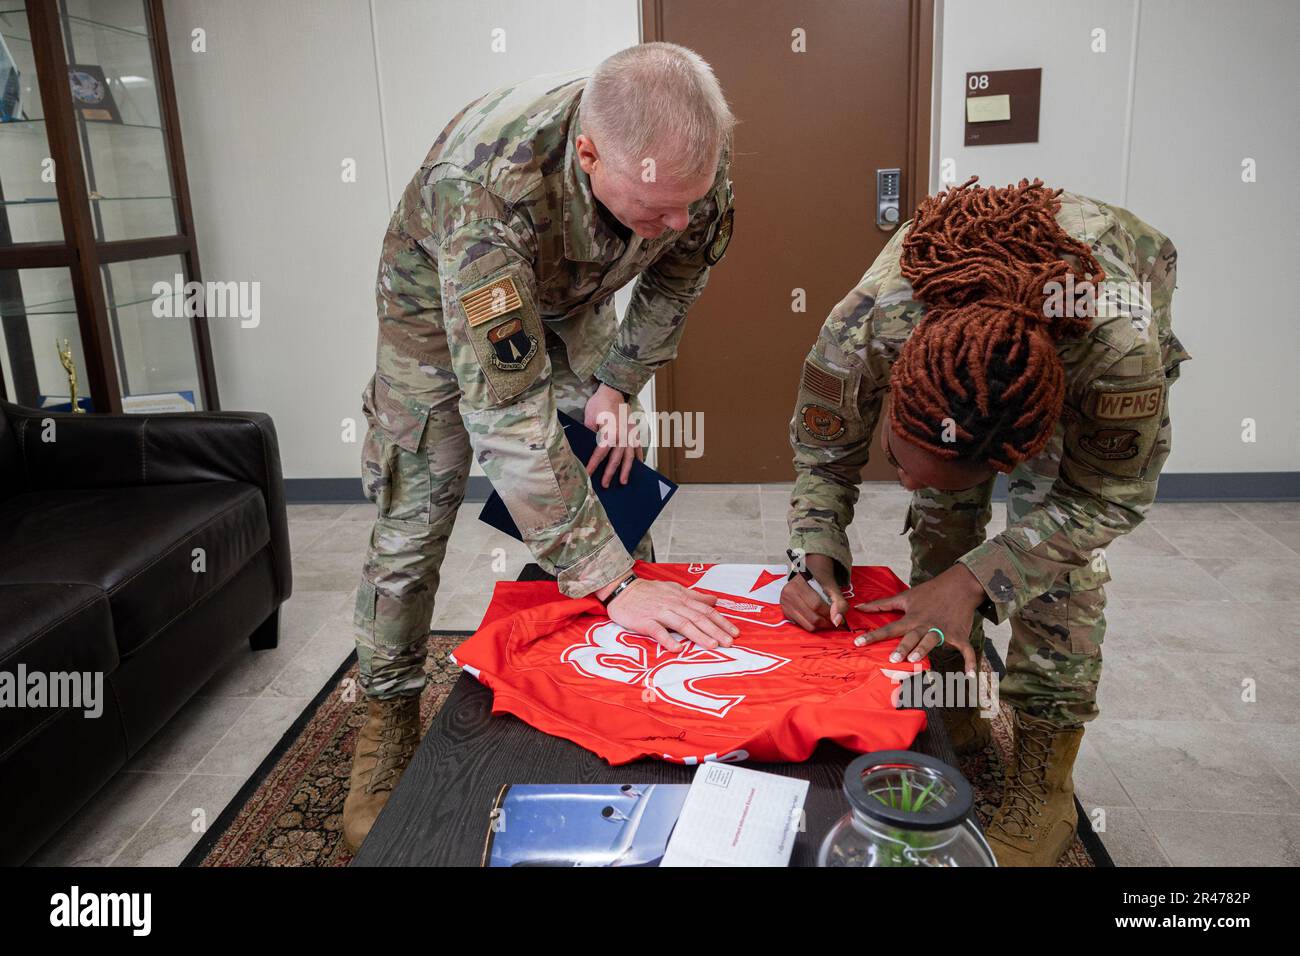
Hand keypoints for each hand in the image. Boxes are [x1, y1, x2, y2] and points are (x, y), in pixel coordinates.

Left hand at [584, 383, 643, 488]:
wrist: (614, 391)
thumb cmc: (599, 403)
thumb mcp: (589, 418)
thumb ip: (590, 434)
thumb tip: (587, 448)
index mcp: (610, 433)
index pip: (600, 454)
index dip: (593, 465)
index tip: (588, 474)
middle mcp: (623, 436)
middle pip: (616, 459)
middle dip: (610, 473)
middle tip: (605, 485)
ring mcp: (630, 434)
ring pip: (630, 456)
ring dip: (626, 470)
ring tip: (623, 482)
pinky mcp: (634, 432)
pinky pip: (638, 448)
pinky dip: (639, 458)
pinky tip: (639, 467)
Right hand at [606, 578, 739, 651]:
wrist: (622, 590)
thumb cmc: (649, 592)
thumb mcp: (674, 589)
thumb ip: (694, 596)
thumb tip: (713, 600)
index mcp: (681, 598)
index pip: (705, 610)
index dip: (721, 621)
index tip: (734, 632)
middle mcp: (673, 604)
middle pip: (698, 618)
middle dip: (715, 630)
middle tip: (729, 642)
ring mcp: (659, 613)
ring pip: (682, 624)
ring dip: (698, 635)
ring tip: (712, 645)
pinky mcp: (645, 621)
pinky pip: (658, 631)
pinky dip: (668, 639)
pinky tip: (678, 649)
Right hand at [780, 553, 849, 630]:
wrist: (810, 571)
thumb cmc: (821, 579)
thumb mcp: (833, 588)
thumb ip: (839, 604)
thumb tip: (838, 622)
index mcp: (798, 584)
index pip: (817, 605)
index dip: (830, 614)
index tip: (840, 618)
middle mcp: (788, 594)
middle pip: (812, 617)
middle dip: (826, 622)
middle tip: (834, 620)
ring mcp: (785, 604)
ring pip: (807, 625)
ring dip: (820, 625)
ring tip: (826, 619)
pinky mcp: (786, 612)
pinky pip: (802, 625)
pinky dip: (812, 624)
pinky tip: (816, 617)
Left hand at [854, 563, 985, 672]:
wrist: (959, 585)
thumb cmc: (929, 592)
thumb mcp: (904, 596)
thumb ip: (881, 605)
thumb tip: (859, 607)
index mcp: (911, 618)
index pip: (888, 628)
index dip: (873, 636)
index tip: (858, 644)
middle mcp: (924, 625)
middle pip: (911, 637)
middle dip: (903, 647)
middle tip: (894, 658)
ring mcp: (942, 630)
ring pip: (932, 641)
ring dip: (924, 649)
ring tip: (915, 659)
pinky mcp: (958, 634)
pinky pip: (965, 649)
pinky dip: (970, 661)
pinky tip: (970, 675)